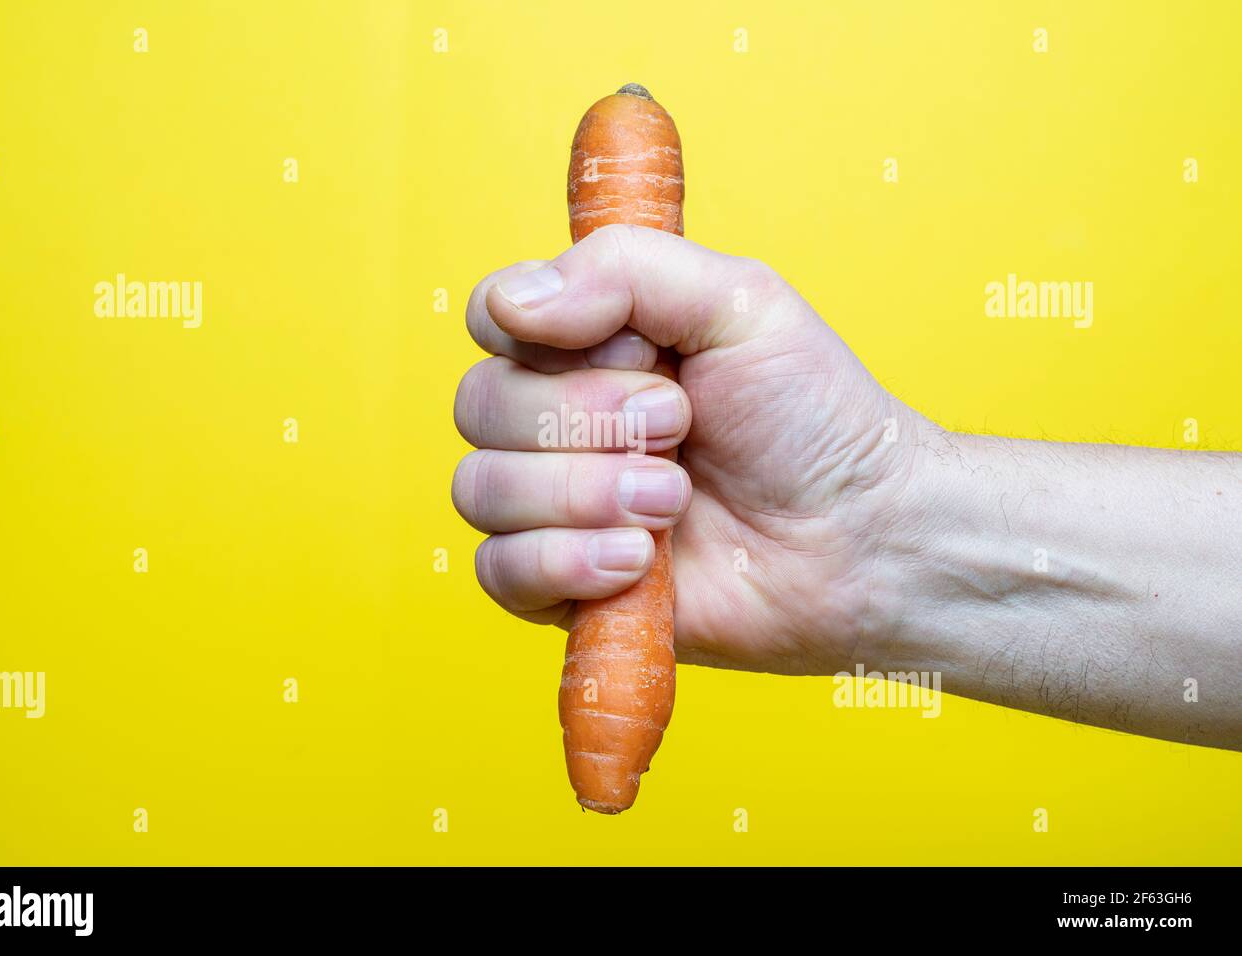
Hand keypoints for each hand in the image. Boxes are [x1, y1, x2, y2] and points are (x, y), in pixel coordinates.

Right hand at [453, 224, 923, 674]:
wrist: (860, 537)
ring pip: (482, 489)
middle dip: (587, 419)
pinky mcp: (563, 587)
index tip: (637, 344)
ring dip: (585, 493)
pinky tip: (639, 561)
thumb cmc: (810, 417)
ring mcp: (556, 506)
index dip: (546, 333)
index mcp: (590, 344)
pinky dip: (568, 561)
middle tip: (680, 426)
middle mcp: (560, 420)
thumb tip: (510, 307)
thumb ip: (622, 270)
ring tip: (675, 501)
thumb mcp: (736, 301)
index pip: (493, 316)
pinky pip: (500, 572)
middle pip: (480, 404)